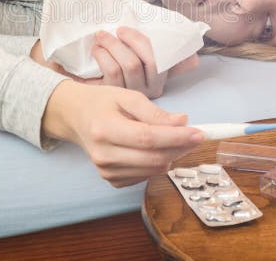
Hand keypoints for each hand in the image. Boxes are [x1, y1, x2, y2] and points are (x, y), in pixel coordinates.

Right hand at [42, 80, 204, 186]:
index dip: (176, 137)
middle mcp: (103, 154)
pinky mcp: (111, 180)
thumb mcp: (127, 96)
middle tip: (194, 135)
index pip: (147, 138)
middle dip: (180, 148)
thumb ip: (155, 112)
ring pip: (153, 170)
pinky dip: (157, 163)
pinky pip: (145, 176)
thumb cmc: (102, 103)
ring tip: (173, 138)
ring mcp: (106, 171)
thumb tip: (183, 123)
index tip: (199, 133)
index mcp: (104, 128)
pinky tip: (153, 149)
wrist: (76, 117)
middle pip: (153, 158)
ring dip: (172, 156)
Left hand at [90, 27, 198, 97]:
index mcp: (159, 80)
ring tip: (101, 37)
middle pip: (141, 62)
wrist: (97, 90)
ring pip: (127, 65)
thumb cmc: (123, 63)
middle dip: (128, 41)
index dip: (141, 42)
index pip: (158, 60)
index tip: (124, 29)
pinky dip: (103, 56)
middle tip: (115, 30)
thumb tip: (194, 60)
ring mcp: (130, 94)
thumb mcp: (145, 57)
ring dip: (112, 46)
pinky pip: (111, 72)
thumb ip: (170, 56)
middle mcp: (147, 90)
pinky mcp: (113, 96)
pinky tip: (96, 49)